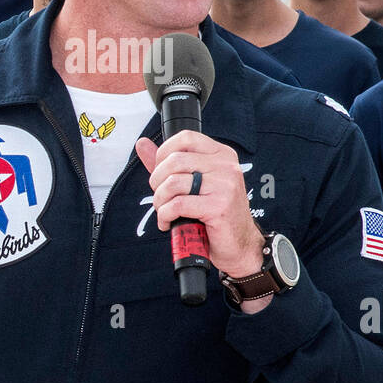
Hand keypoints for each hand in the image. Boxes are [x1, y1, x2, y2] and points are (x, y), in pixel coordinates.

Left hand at [135, 131, 263, 280]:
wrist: (239, 245)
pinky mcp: (219, 207)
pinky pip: (178, 205)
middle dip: (157, 181)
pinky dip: (165, 216)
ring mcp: (224, 185)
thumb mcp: (194, 183)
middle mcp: (226, 166)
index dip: (164, 152)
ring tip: (164, 211)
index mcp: (222, 155)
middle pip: (175, 160)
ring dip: (160, 201)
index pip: (185, 137)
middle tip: (161, 197)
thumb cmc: (216, 214)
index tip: (160, 172)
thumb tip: (142, 144)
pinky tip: (168, 223)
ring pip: (173, 183)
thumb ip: (168, 164)